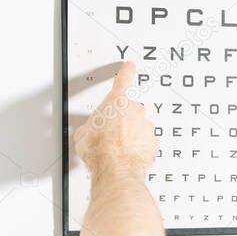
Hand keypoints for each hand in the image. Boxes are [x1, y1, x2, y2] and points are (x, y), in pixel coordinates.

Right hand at [73, 61, 158, 178]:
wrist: (115, 168)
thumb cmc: (100, 149)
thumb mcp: (83, 134)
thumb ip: (88, 127)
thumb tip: (85, 133)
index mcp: (116, 103)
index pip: (122, 81)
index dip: (126, 72)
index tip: (130, 67)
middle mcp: (134, 111)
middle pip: (129, 111)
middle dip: (121, 121)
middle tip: (110, 135)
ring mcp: (146, 126)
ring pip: (139, 127)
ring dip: (131, 135)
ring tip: (117, 148)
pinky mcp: (153, 142)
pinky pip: (146, 142)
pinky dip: (139, 147)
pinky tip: (128, 155)